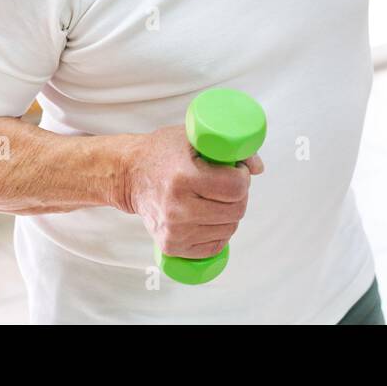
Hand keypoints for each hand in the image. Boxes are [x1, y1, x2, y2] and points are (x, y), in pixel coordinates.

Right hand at [118, 125, 263, 259]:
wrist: (128, 174)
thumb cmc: (162, 152)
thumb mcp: (193, 138)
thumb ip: (229, 147)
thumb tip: (258, 168)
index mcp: (184, 177)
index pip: (235, 188)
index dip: (243, 178)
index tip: (237, 172)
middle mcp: (178, 207)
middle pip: (235, 210)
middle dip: (240, 197)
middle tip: (229, 186)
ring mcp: (174, 230)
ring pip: (228, 229)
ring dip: (231, 215)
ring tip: (217, 200)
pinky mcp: (170, 246)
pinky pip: (212, 247)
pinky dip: (219, 234)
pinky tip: (211, 219)